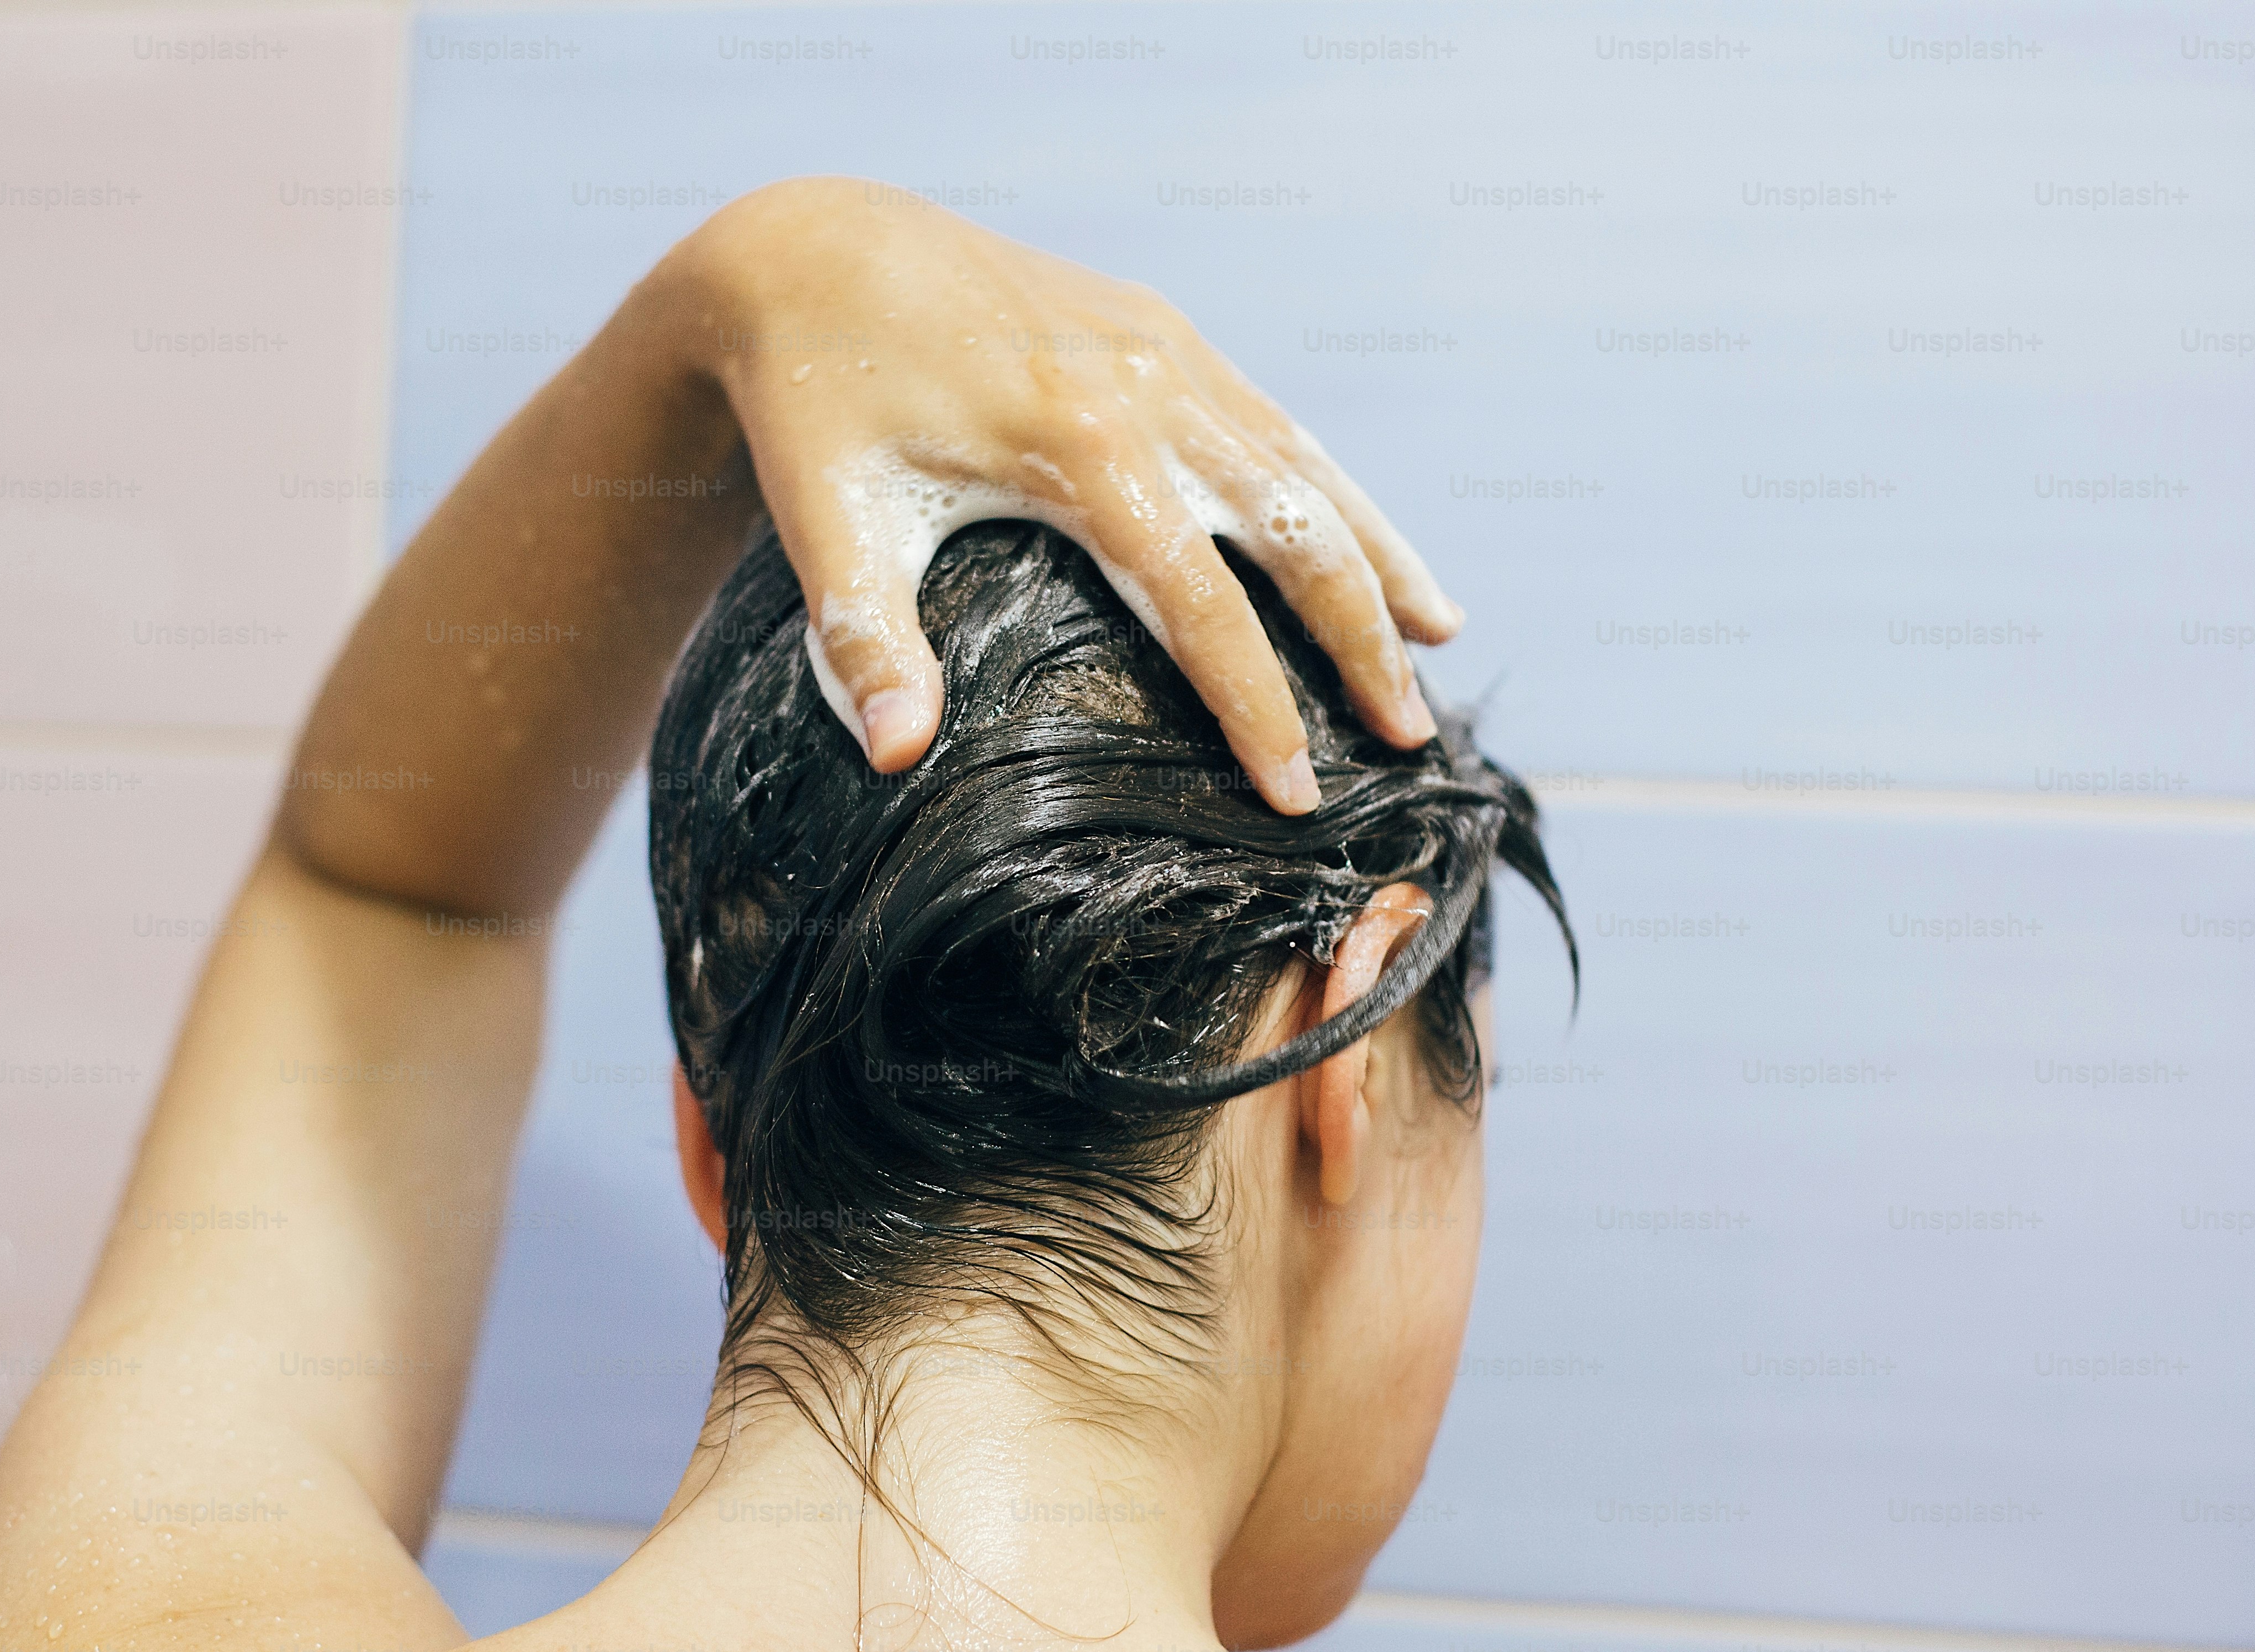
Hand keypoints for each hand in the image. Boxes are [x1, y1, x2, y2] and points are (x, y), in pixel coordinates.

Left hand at [659, 176, 1460, 814]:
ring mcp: (1163, 349)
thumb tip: (895, 759)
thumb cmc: (817, 405)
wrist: (812, 252)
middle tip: (1409, 739)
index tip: (1297, 796)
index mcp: (1081, 446)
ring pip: (1309, 466)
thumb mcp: (828, 522)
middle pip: (1295, 531)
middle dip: (1363, 642)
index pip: (1205, 604)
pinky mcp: (1158, 328)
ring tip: (1441, 643)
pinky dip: (1335, 487)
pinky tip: (1371, 542)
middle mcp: (1148, 388)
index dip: (1259, 708)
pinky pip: (1272, 420)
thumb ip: (865, 638)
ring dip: (1380, 558)